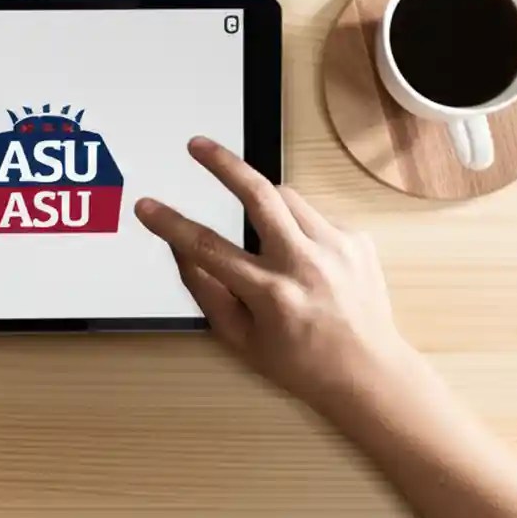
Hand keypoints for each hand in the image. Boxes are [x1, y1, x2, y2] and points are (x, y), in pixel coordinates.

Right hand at [134, 136, 410, 407]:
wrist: (368, 372)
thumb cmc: (302, 363)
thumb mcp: (241, 339)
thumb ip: (206, 290)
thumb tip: (180, 249)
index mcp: (273, 295)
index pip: (209, 248)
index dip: (171, 224)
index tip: (147, 206)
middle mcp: (307, 265)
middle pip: (259, 196)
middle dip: (223, 164)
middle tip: (198, 145)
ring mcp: (337, 248)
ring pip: (287, 198)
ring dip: (265, 204)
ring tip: (265, 237)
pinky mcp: (358, 240)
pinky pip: (313, 216)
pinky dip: (299, 229)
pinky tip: (306, 261)